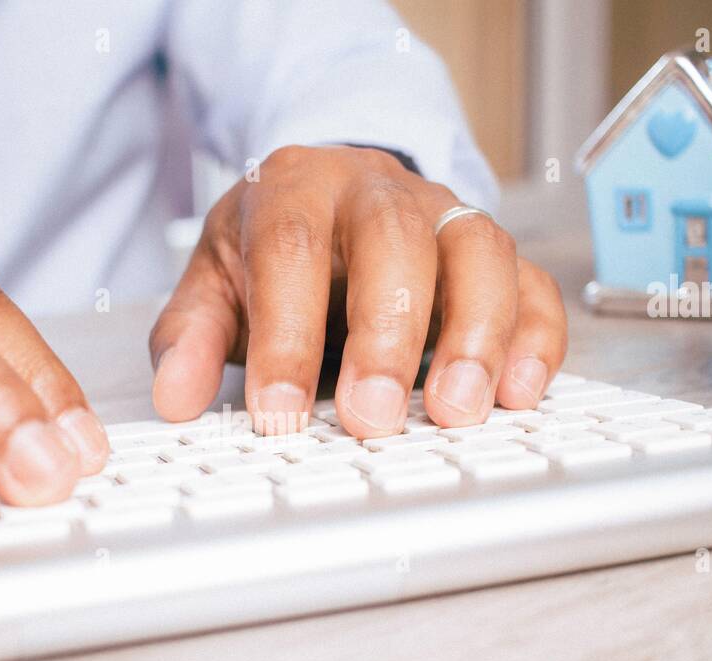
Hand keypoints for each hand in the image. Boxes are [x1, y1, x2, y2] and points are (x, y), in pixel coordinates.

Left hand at [150, 146, 566, 435]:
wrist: (329, 195)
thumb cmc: (272, 250)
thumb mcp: (216, 280)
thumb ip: (190, 335)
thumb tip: (176, 397)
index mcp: (295, 190)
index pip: (290, 252)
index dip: (286, 335)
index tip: (278, 413)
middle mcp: (377, 192)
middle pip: (394, 241)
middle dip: (387, 335)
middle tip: (372, 418)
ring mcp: (444, 217)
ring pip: (479, 252)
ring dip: (475, 336)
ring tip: (458, 411)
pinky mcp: (493, 255)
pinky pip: (532, 284)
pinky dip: (534, 339)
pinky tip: (519, 395)